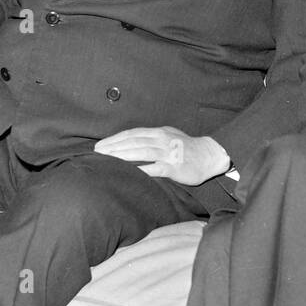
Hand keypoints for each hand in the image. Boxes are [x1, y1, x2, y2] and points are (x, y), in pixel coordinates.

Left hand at [94, 127, 230, 185]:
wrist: (209, 155)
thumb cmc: (186, 147)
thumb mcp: (168, 135)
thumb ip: (151, 137)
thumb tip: (131, 141)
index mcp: (158, 132)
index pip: (132, 134)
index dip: (115, 139)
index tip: (101, 145)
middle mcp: (161, 140)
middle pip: (133, 142)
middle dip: (113, 147)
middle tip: (97, 153)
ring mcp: (167, 153)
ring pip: (141, 152)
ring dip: (122, 155)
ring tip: (107, 159)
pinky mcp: (173, 167)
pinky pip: (154, 168)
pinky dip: (141, 169)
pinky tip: (129, 172)